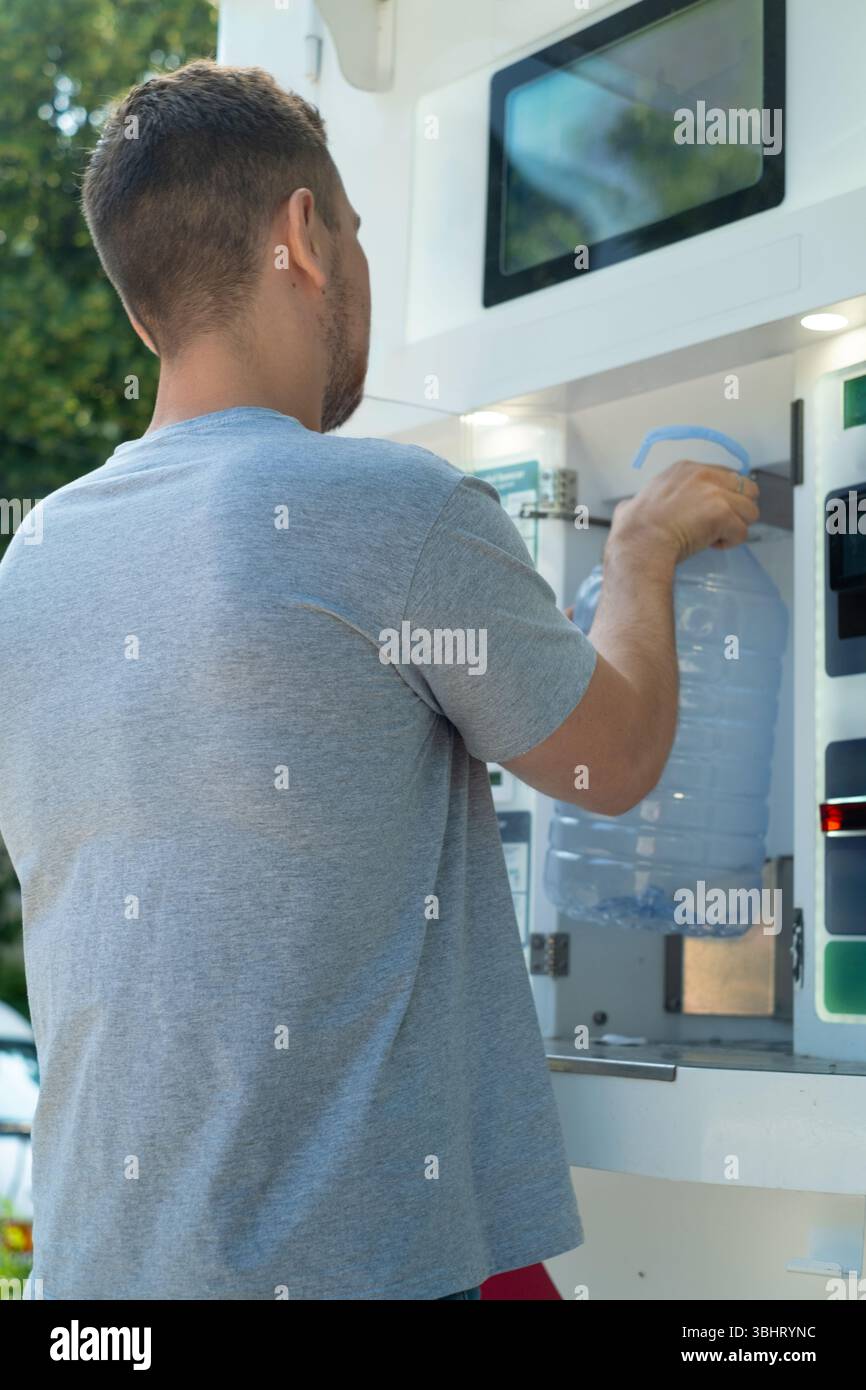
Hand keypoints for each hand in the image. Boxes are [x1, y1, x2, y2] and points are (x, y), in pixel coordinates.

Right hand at [609, 460, 760, 563]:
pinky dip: (730, 542)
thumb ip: (645, 499)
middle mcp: (704, 475)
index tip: (710, 513)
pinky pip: (743, 532)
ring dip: (735, 527)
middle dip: (737, 509)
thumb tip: (628, 508)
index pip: (727, 476)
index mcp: (686, 469)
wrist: (640, 542)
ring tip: (713, 536)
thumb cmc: (634, 529)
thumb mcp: (636, 500)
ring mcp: (715, 493)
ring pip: (750, 511)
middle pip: (747, 489)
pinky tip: (712, 545)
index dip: (724, 497)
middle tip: (719, 525)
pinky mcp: (723, 514)